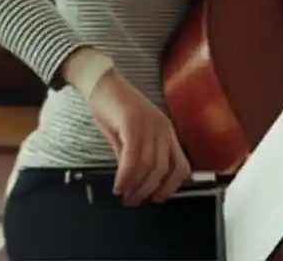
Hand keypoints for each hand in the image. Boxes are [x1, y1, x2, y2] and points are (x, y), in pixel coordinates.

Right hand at [87, 70, 191, 204]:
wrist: (101, 82)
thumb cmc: (114, 107)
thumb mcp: (129, 136)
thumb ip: (135, 157)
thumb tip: (135, 181)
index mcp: (166, 132)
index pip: (181, 166)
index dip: (171, 187)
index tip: (156, 198)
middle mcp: (162, 128)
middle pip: (163, 169)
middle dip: (148, 191)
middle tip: (133, 200)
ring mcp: (149, 124)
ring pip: (149, 165)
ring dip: (136, 186)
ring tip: (124, 194)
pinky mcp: (133, 122)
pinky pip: (133, 157)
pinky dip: (126, 175)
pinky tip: (119, 184)